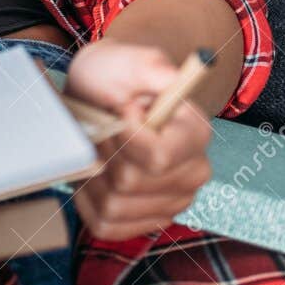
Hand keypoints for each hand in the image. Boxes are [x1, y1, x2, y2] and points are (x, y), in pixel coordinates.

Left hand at [66, 41, 211, 240]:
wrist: (103, 95)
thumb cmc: (116, 77)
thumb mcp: (131, 60)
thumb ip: (153, 66)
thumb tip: (171, 79)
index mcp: (196, 135)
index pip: (158, 157)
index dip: (126, 136)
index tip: (120, 110)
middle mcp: (192, 174)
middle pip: (130, 182)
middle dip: (104, 150)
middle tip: (103, 125)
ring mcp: (170, 203)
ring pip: (114, 204)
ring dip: (92, 173)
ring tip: (98, 146)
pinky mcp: (144, 222)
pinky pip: (105, 224)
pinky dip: (88, 198)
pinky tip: (94, 172)